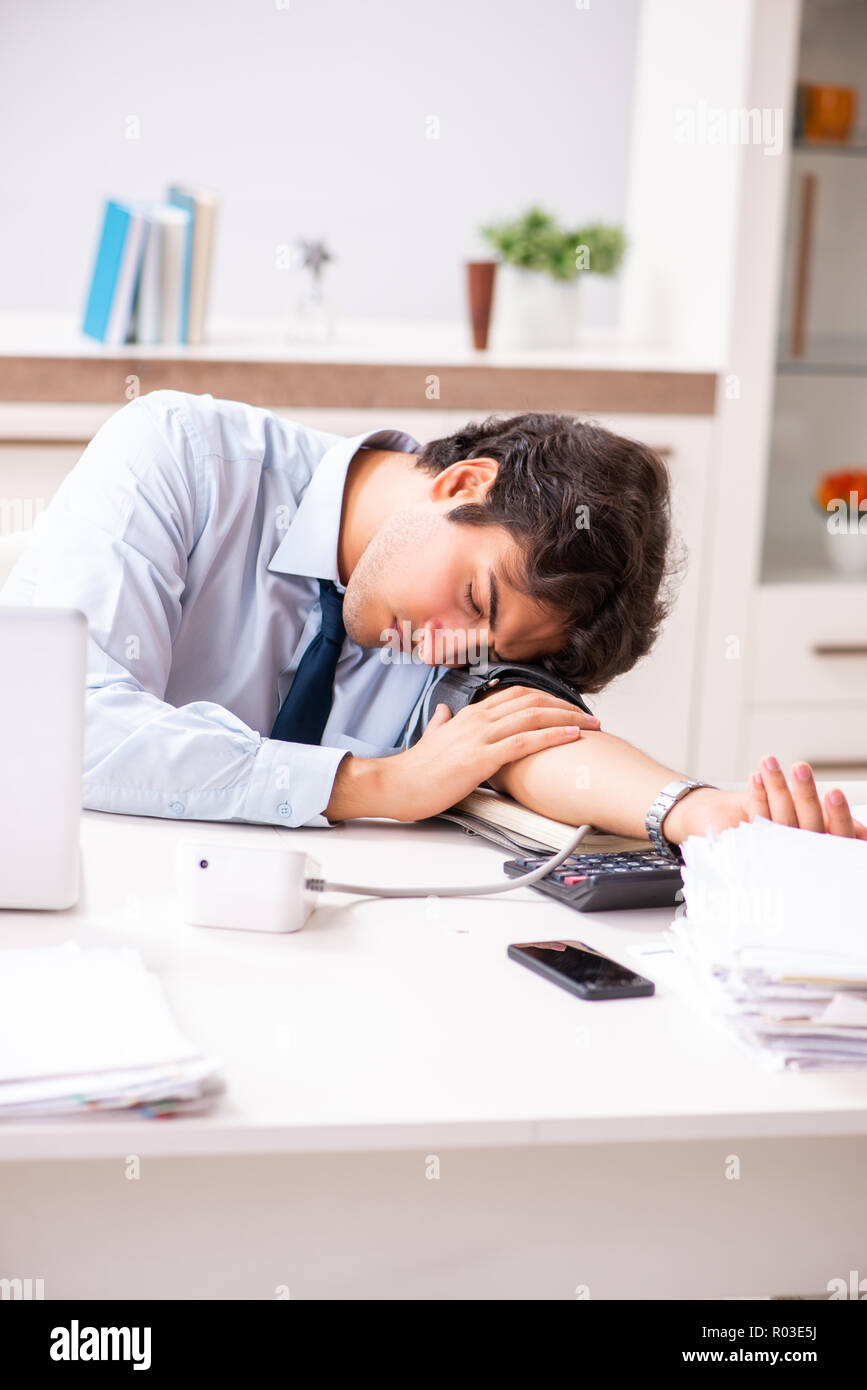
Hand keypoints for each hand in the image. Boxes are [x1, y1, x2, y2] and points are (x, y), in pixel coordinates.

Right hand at [325, 686, 597, 822]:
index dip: (546, 698)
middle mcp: (478, 719)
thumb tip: (444, 712)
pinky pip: (524, 742)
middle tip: (589, 716)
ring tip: (590, 725)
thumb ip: (441, 723)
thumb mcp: (431, 737)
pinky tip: (570, 737)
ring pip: (532, 717)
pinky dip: (551, 736)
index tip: (567, 708)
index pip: (517, 694)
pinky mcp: (481, 758)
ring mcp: (480, 737)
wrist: (396, 784)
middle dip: (565, 706)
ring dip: (567, 718)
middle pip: (531, 701)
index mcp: (469, 714)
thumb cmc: (415, 769)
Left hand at [665, 755, 866, 845]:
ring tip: (769, 761)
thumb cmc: (800, 824)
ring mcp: (777, 852)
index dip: (837, 814)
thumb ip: (840, 824)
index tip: (834, 791)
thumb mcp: (825, 825)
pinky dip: (757, 797)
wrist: (743, 827)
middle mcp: (803, 854)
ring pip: (779, 820)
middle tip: (800, 767)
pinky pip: (755, 821)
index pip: (839, 834)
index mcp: (827, 849)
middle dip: (804, 794)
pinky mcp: (753, 847)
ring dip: (776, 787)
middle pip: (807, 825)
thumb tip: (863, 832)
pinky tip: (757, 778)